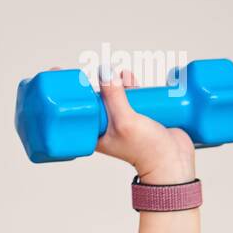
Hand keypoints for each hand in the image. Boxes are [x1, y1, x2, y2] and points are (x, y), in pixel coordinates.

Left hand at [46, 64, 196, 182]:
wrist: (174, 160)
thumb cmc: (146, 150)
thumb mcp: (125, 121)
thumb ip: (114, 97)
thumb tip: (104, 72)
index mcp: (95, 133)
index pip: (77, 109)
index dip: (68, 92)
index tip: (58, 73)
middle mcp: (107, 125)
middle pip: (96, 98)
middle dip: (98, 82)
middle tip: (100, 71)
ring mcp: (124, 119)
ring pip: (115, 93)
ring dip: (117, 81)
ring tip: (124, 77)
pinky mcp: (140, 114)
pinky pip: (132, 95)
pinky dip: (131, 85)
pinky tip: (131, 78)